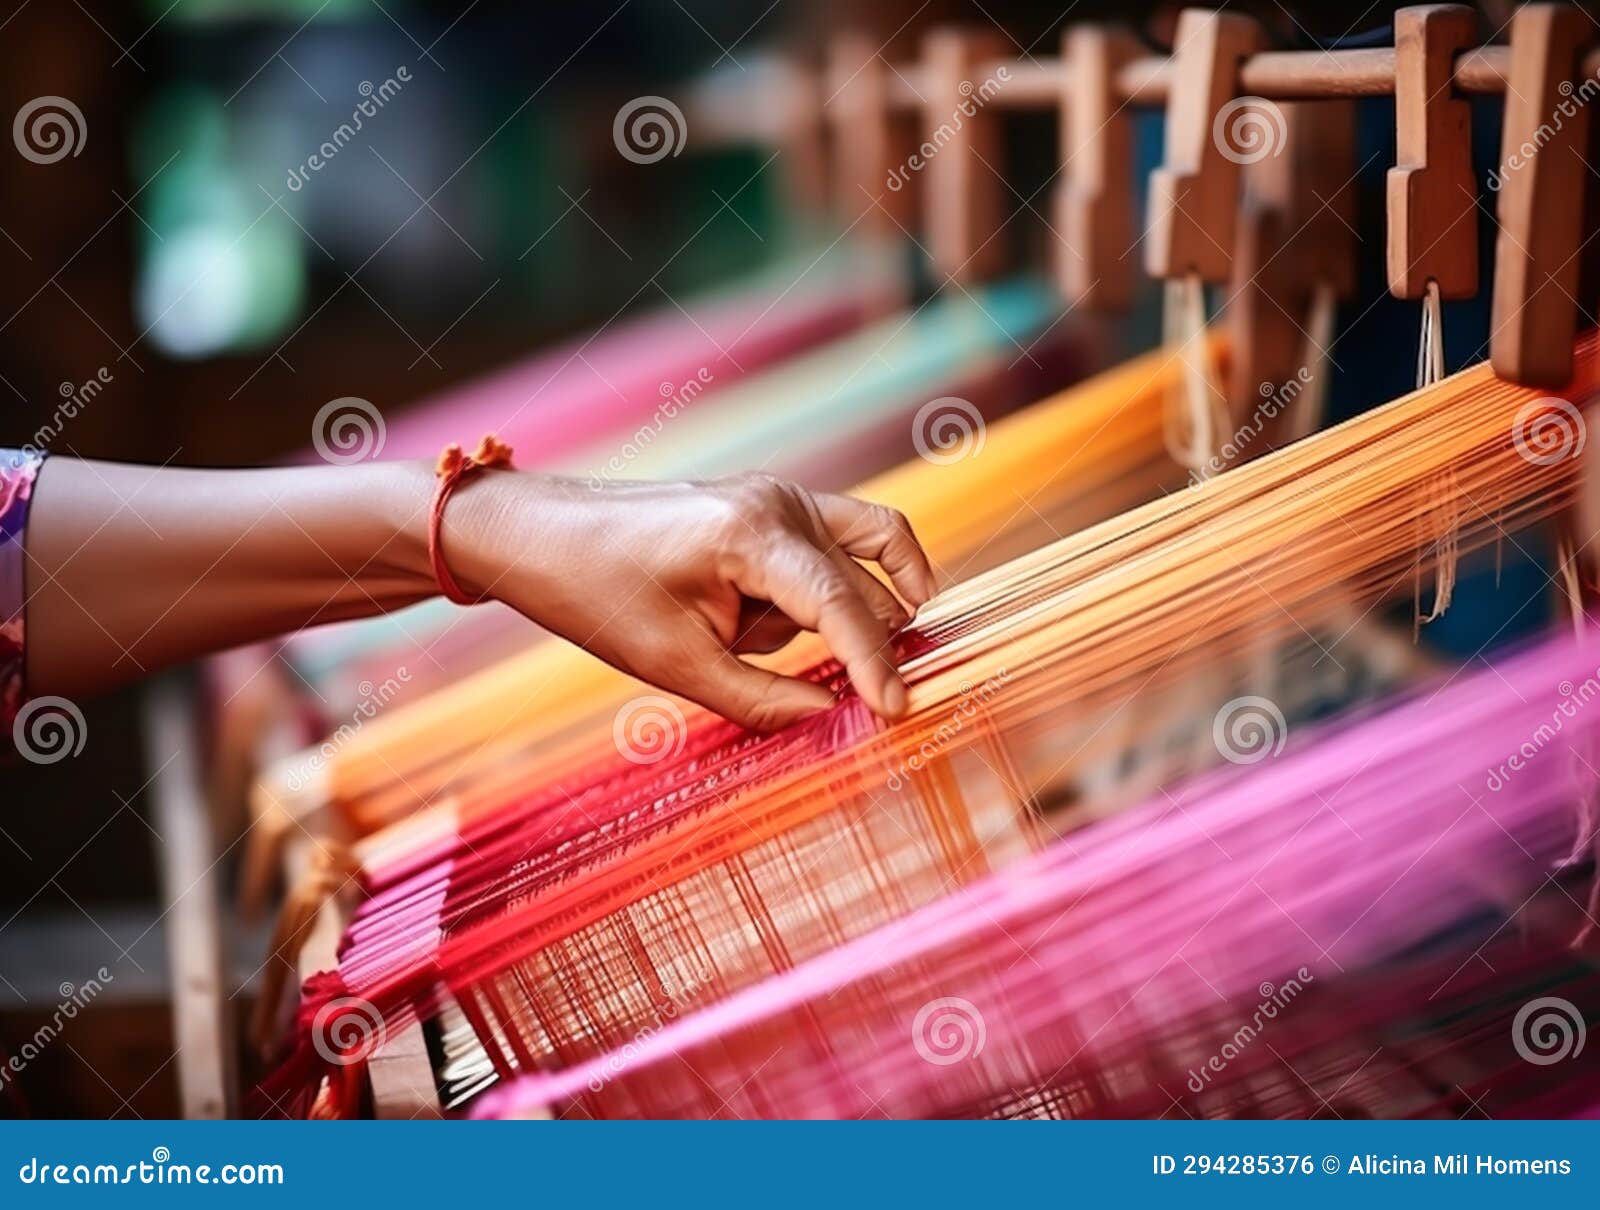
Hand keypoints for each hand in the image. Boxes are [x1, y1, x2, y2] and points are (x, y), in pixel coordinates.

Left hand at [447, 471, 936, 729]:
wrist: (544, 538)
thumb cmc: (598, 595)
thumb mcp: (675, 665)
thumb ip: (761, 698)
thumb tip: (832, 716)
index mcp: (753, 533)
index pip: (843, 604)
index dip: (876, 663)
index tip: (898, 711)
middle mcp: (780, 502)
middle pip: (863, 584)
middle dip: (867, 645)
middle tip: (858, 702)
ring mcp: (781, 497)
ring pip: (856, 568)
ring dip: (834, 619)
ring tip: (739, 641)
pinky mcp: (774, 508)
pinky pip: (831, 555)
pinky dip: (825, 596)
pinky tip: (764, 628)